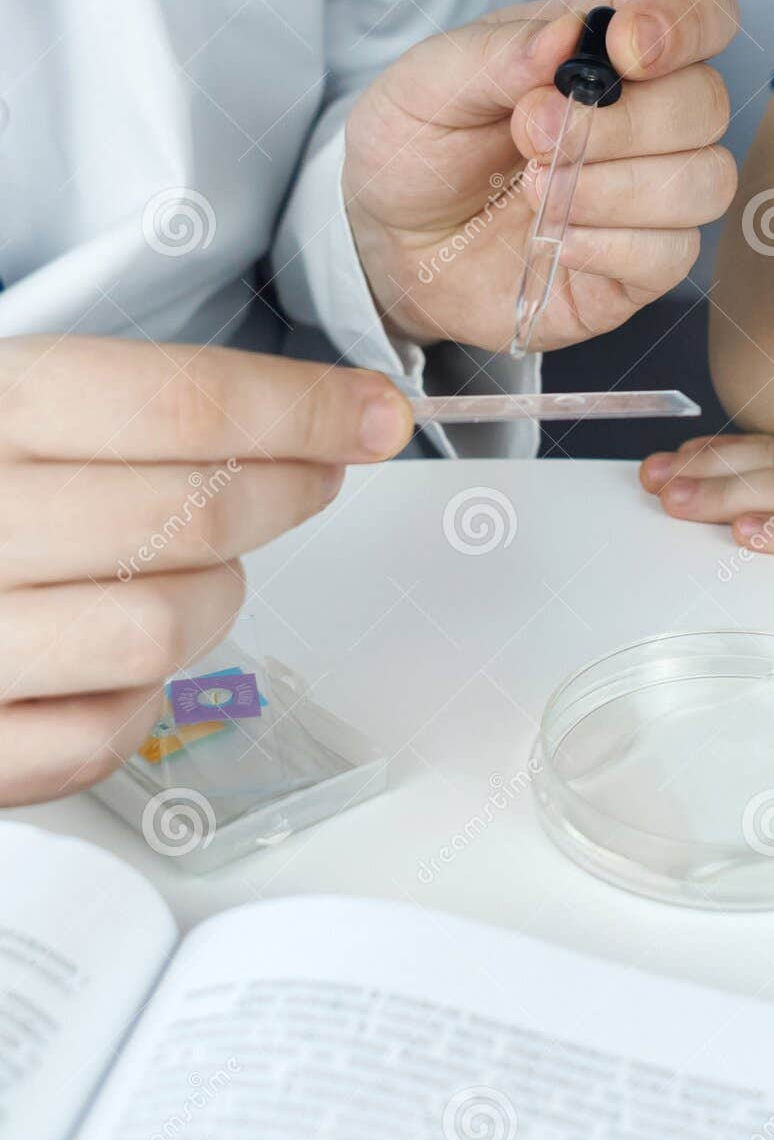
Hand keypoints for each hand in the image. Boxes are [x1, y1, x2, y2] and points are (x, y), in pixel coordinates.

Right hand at [0, 336, 413, 805]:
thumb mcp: (15, 404)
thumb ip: (141, 408)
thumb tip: (333, 418)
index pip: (180, 404)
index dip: (302, 409)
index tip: (372, 415)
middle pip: (191, 516)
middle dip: (286, 492)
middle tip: (314, 477)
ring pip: (164, 630)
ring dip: (212, 601)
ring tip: (191, 572)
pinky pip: (103, 735)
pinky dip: (137, 702)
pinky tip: (115, 655)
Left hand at [342, 0, 738, 351]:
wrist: (390, 243)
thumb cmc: (419, 149)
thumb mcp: (428, 83)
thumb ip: (496, 54)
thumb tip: (564, 34)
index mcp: (605, 47)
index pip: (700, 10)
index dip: (685, 22)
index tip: (625, 51)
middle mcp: (646, 117)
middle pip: (708, 102)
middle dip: (623, 121)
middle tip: (530, 132)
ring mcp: (651, 195)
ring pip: (705, 180)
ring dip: (617, 186)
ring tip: (536, 187)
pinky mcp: (640, 266)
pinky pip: (674, 254)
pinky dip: (613, 244)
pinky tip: (556, 238)